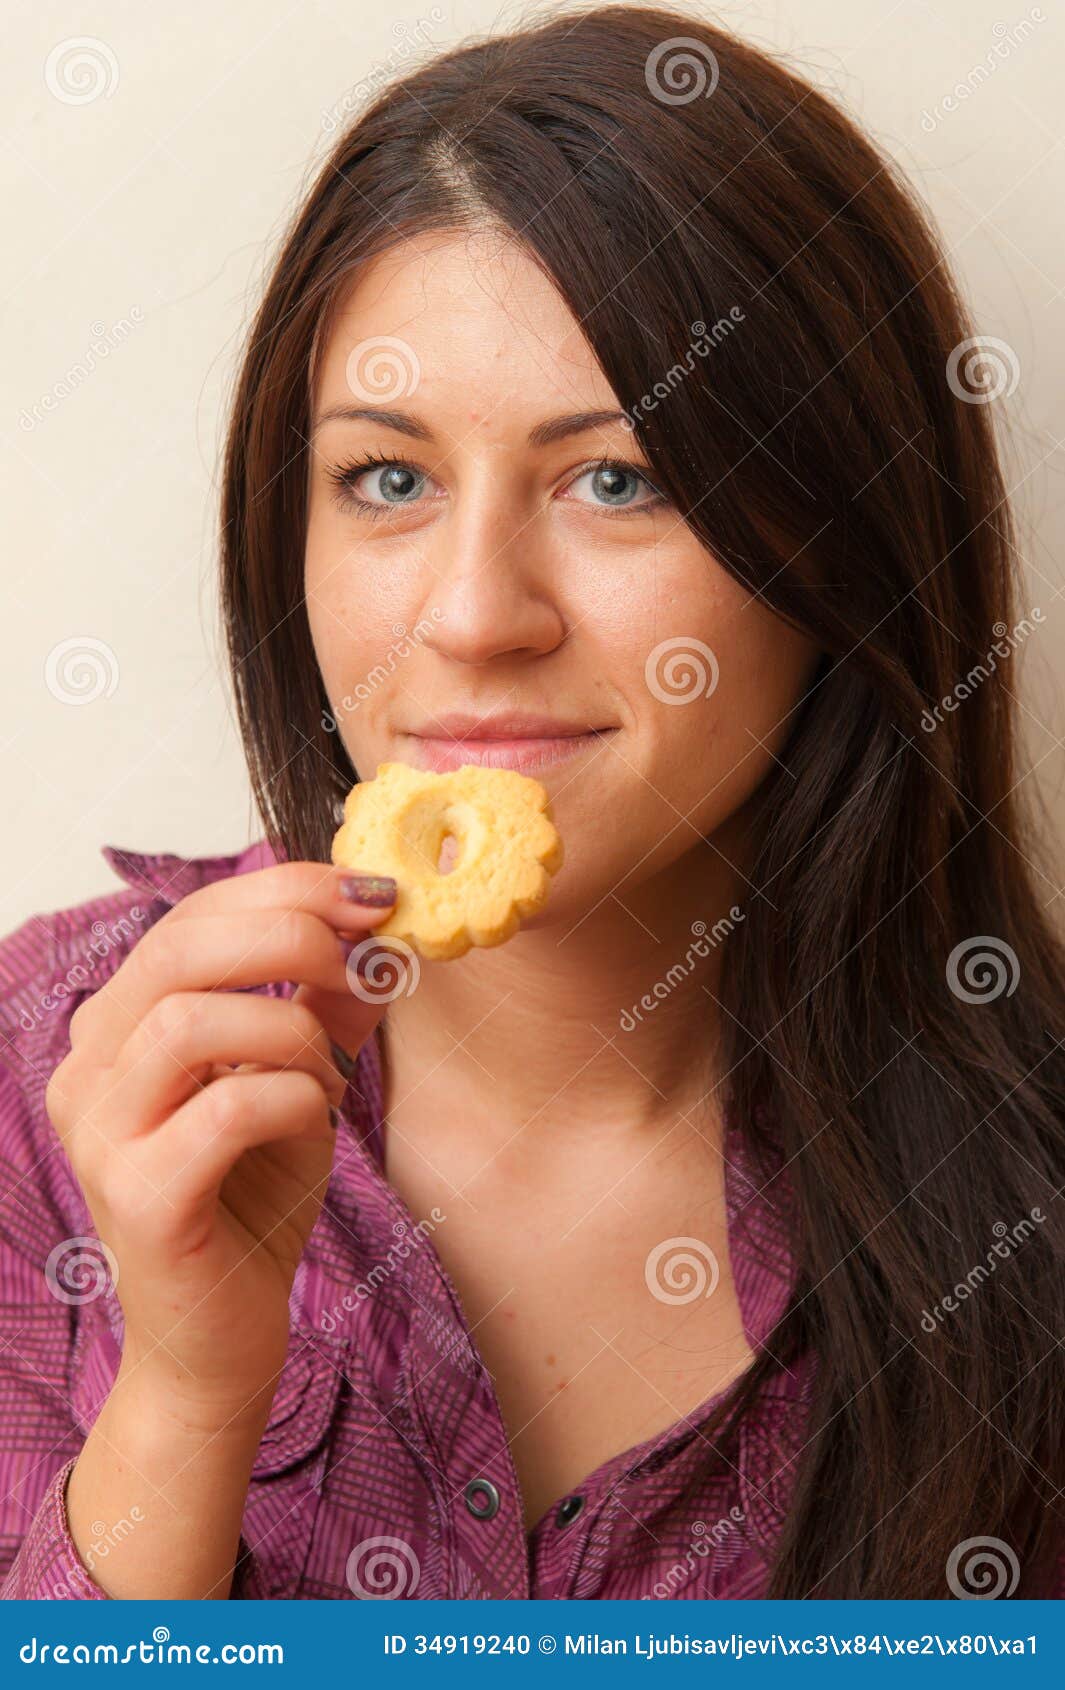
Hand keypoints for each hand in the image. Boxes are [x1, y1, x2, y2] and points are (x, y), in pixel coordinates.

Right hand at [44, 861, 398, 1426]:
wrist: (218, 1344)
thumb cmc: (249, 1206)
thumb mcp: (299, 1085)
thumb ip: (324, 1008)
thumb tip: (377, 932)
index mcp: (116, 1031)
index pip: (187, 919)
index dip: (284, 890)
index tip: (371, 894)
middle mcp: (87, 1072)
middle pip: (175, 950)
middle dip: (288, 933)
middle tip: (362, 957)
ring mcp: (100, 1135)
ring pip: (189, 1021)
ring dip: (290, 1029)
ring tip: (331, 1073)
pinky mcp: (137, 1197)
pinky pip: (226, 1110)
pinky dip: (294, 1099)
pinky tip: (316, 1123)